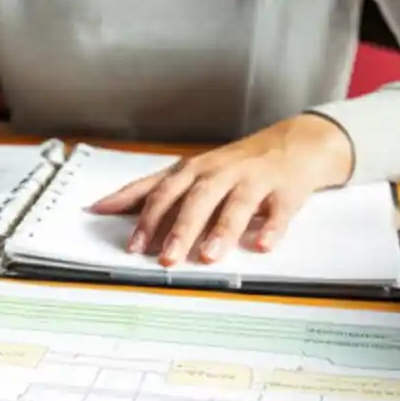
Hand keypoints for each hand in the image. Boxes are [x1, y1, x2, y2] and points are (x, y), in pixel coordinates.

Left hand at [88, 114, 353, 265]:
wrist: (295, 143)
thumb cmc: (236, 163)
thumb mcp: (191, 171)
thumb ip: (151, 190)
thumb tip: (104, 206)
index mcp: (194, 170)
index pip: (163, 192)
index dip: (146, 218)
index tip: (132, 245)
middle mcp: (221, 172)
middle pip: (196, 199)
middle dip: (179, 228)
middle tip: (166, 257)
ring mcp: (253, 180)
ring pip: (235, 204)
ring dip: (220, 230)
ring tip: (208, 256)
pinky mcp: (285, 191)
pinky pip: (278, 210)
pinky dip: (271, 228)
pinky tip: (262, 245)